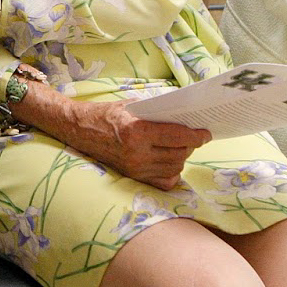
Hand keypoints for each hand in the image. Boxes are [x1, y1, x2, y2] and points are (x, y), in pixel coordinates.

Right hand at [55, 99, 208, 190]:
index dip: (196, 136)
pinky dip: (171, 172)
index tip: (206, 134)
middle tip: (193, 137)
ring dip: (182, 157)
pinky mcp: (132, 177)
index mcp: (137, 131)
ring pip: (174, 167)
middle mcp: (136, 154)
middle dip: (190, 146)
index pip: (177, 137)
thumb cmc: (107, 114)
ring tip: (180, 146)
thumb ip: (158, 112)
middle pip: (178, 154)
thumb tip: (187, 117)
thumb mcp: (133, 105)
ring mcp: (134, 169)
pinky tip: (169, 160)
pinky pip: (163, 181)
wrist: (80, 130)